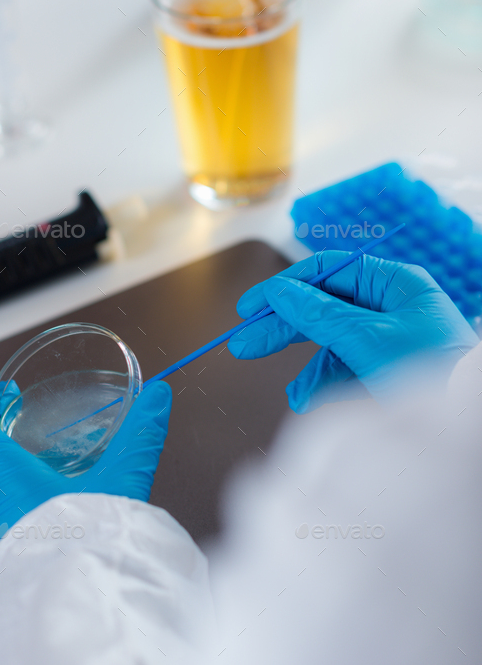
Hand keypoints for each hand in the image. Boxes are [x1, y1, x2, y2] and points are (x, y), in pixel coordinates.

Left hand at [0, 366, 171, 545]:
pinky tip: (39, 475)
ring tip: (20, 432)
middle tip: (3, 399)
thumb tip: (158, 394)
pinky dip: (7, 474)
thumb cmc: (95, 542)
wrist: (89, 597)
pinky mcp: (17, 540)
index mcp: (9, 478)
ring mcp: (4, 523)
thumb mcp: (124, 476)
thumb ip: (142, 433)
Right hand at [228, 252, 478, 412]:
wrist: (467, 434)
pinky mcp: (385, 371)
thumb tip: (279, 293)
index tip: (250, 307)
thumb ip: (319, 315)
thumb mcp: (369, 340)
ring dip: (310, 371)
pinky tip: (314, 403)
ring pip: (331, 345)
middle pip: (322, 307)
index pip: (327, 271)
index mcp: (394, 284)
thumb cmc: (436, 376)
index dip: (284, 286)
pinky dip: (327, 387)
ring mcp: (388, 341)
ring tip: (298, 396)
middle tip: (245, 343)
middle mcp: (390, 308)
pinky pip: (344, 371)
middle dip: (284, 328)